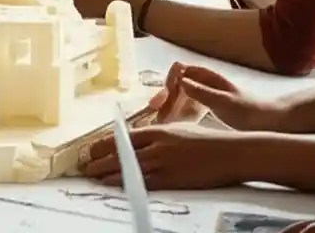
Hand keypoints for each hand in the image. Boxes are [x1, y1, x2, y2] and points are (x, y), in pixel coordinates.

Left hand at [83, 124, 241, 189]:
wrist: (231, 153)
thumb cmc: (208, 141)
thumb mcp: (180, 130)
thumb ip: (159, 135)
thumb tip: (141, 139)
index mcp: (159, 131)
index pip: (122, 136)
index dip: (103, 144)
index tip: (90, 148)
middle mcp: (157, 145)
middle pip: (119, 152)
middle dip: (98, 159)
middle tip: (84, 165)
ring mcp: (163, 163)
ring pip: (126, 168)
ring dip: (106, 173)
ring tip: (92, 176)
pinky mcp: (171, 179)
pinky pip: (142, 182)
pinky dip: (124, 183)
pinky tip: (112, 185)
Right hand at [151, 62, 281, 129]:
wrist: (271, 123)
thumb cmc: (250, 111)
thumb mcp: (225, 102)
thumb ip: (203, 91)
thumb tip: (180, 81)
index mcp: (208, 76)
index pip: (179, 69)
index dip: (168, 81)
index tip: (163, 99)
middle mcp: (205, 81)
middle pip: (177, 82)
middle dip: (165, 96)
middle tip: (156, 112)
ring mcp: (206, 93)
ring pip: (180, 95)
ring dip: (170, 105)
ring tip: (161, 120)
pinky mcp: (209, 107)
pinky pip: (187, 106)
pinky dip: (178, 113)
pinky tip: (174, 125)